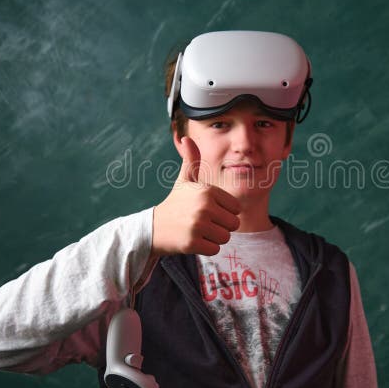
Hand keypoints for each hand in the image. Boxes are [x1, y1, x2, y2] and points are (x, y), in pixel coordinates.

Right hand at [152, 137, 240, 256]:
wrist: (152, 228)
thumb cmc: (175, 203)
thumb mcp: (184, 181)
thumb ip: (191, 161)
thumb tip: (186, 138)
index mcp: (207, 191)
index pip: (236, 208)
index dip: (224, 211)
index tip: (207, 210)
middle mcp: (204, 206)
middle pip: (233, 224)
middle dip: (221, 226)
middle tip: (202, 222)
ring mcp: (198, 225)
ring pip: (226, 238)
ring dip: (214, 238)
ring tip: (197, 231)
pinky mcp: (193, 243)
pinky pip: (215, 249)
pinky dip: (206, 248)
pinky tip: (193, 240)